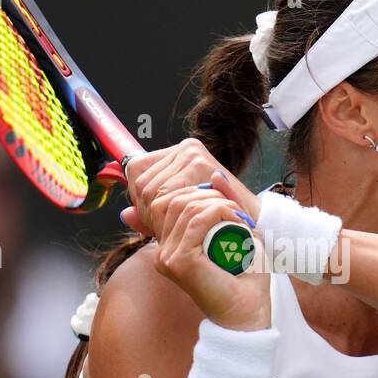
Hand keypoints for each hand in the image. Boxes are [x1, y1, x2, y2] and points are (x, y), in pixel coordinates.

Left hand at [120, 139, 260, 238]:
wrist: (254, 225)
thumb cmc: (220, 221)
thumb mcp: (181, 216)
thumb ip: (152, 215)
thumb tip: (124, 215)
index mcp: (177, 154)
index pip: (136, 171)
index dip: (139, 201)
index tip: (154, 220)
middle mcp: (184, 149)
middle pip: (141, 182)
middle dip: (147, 212)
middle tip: (166, 229)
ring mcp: (191, 154)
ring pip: (149, 191)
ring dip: (155, 217)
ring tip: (176, 228)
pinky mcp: (198, 164)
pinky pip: (162, 196)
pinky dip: (166, 217)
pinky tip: (182, 225)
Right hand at [152, 185, 271, 330]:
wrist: (249, 313)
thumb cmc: (244, 277)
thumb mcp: (234, 231)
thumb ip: (223, 203)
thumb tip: (215, 173)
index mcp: (169, 244)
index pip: (168, 199)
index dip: (197, 191)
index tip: (226, 202)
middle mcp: (162, 250)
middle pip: (173, 198)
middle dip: (209, 195)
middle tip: (237, 211)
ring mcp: (166, 257)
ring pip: (185, 206)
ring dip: (218, 203)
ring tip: (240, 219)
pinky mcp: (178, 261)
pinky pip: (195, 220)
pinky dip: (220, 212)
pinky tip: (236, 222)